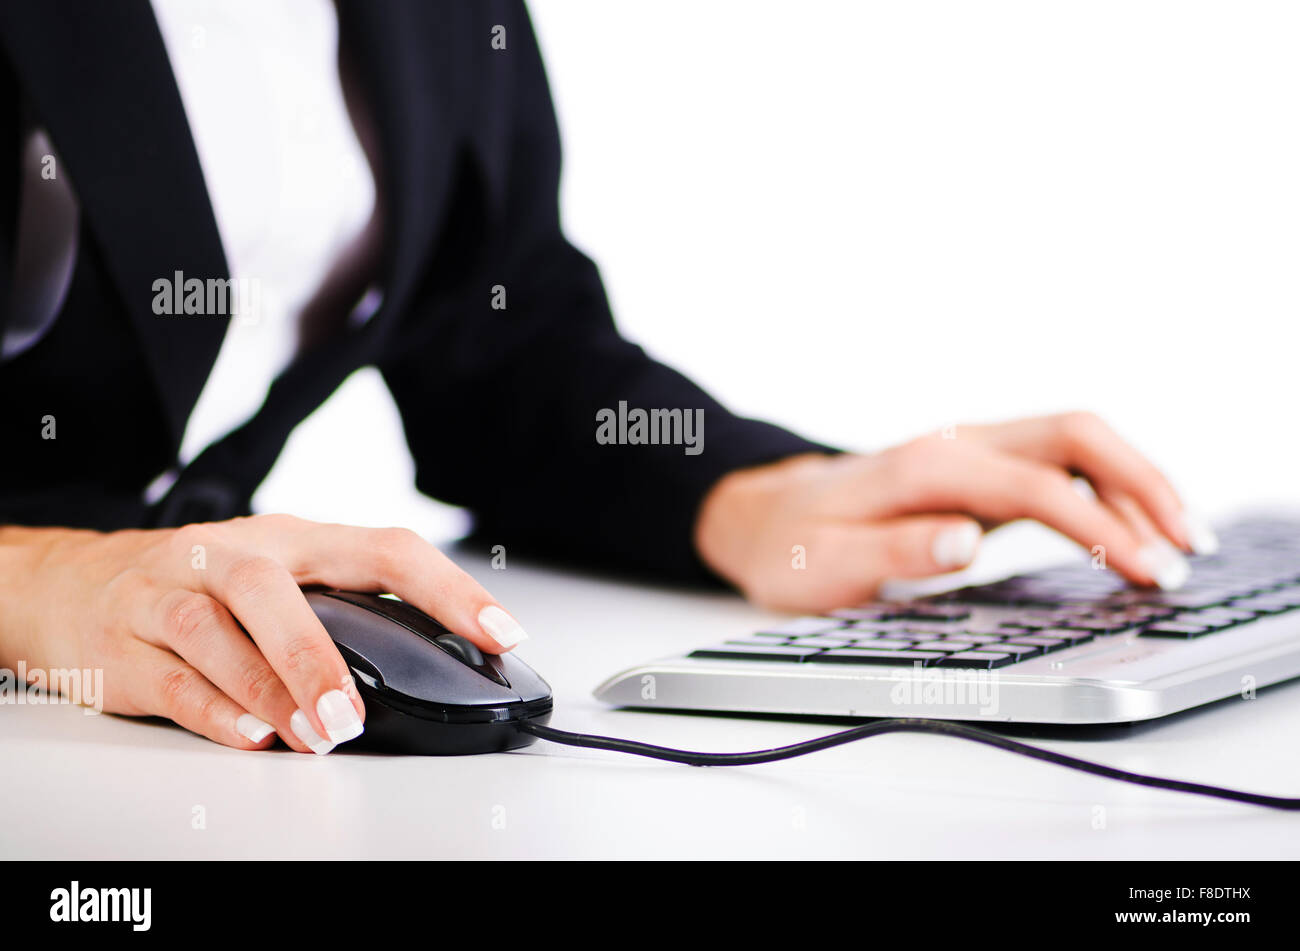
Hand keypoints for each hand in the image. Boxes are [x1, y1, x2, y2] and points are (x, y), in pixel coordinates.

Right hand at [0, 515, 526, 752]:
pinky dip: (214, 713)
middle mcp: (229, 557)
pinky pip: (169, 681)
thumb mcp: (285, 576)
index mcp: (293, 538)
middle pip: (270, 590)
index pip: (383, 549)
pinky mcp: (122, 647)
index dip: (448, 590)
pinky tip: (252, 736)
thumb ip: (349, 610)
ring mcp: (167, 597)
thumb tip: (438, 662)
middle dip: (316, 656)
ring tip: (313, 737)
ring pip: (213, 635)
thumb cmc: (207, 581)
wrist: (75, 579)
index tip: (502, 634)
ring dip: (268, 689)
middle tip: (354, 718)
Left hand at [693, 412, 1215, 611]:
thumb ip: (895, 551)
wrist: (768, 517)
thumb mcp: (827, 565)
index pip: (1036, 484)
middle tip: (1187, 546)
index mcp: (924, 466)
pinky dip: (1107, 492)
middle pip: (1076, 434)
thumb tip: (966, 541)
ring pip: (1077, 443)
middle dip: (1143, 482)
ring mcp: (972, 453)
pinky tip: (1131, 529)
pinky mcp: (980, 471)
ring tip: (1180, 542)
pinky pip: (1060, 467)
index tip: (1146, 570)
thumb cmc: (794, 546)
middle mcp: (957, 445)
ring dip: (1134, 482)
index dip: (1101, 525)